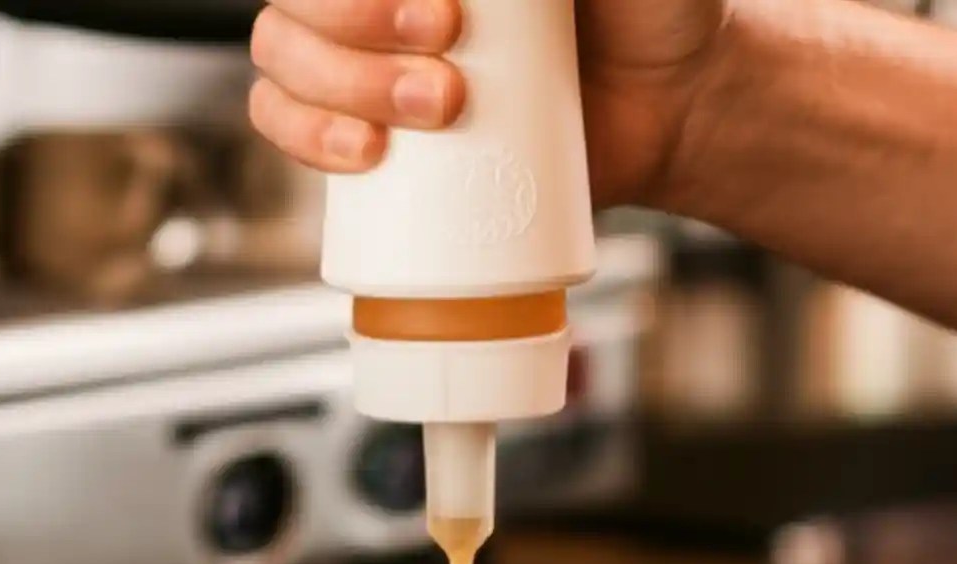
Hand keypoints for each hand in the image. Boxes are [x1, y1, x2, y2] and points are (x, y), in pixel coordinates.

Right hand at [248, 0, 728, 205]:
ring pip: (281, 65)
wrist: (675, 110)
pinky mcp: (373, 134)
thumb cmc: (652, 11)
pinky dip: (307, 139)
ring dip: (334, 92)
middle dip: (354, 40)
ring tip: (433, 115)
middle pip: (294, 8)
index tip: (445, 13)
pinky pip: (289, 126)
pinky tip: (363, 156)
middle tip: (448, 82)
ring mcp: (364, 62)